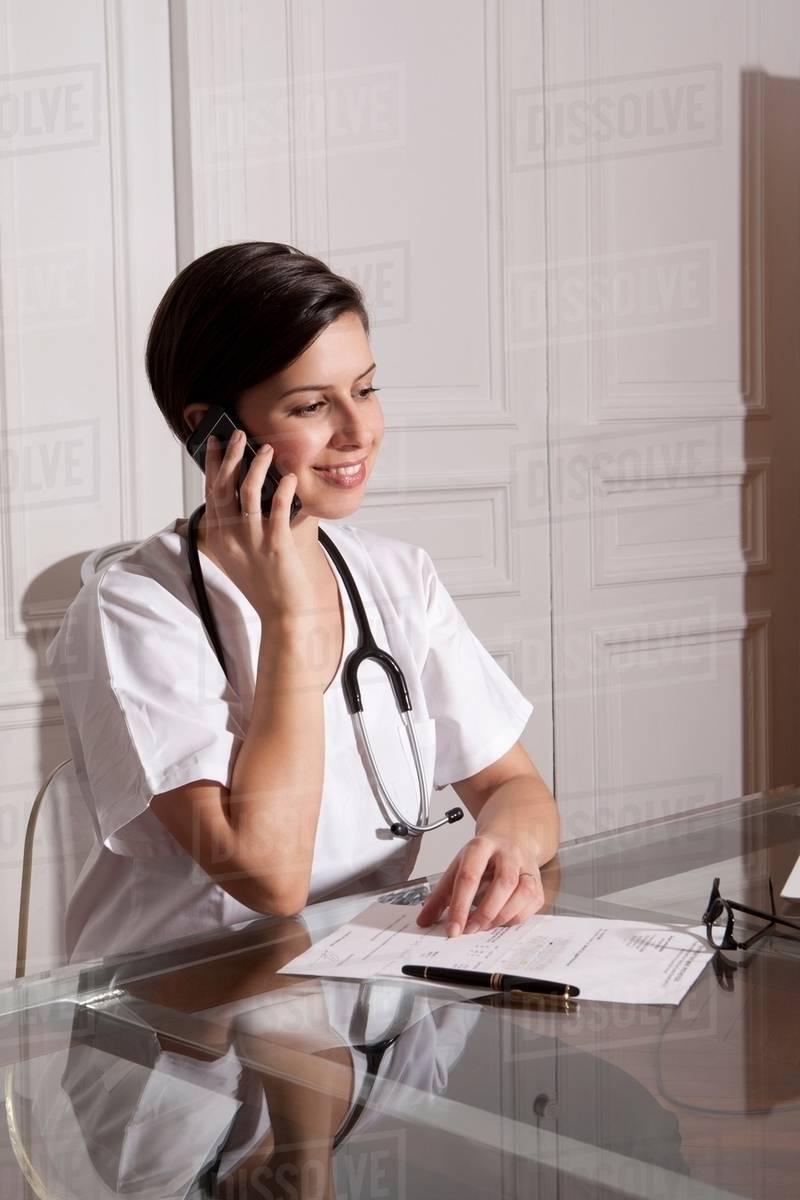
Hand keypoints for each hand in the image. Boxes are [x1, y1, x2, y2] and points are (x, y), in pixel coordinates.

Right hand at [200, 431, 313, 625]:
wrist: (283, 615)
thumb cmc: (264, 585)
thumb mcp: (238, 556)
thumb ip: (233, 529)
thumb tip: (242, 494)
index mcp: (219, 537)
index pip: (211, 492)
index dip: (211, 464)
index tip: (214, 441)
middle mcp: (230, 537)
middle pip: (224, 486)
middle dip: (230, 455)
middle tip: (238, 434)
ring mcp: (251, 541)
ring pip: (247, 492)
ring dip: (256, 466)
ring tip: (266, 449)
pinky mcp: (275, 546)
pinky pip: (277, 509)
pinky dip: (282, 489)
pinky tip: (288, 476)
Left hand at [415, 834, 544, 936]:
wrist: (511, 837)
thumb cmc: (482, 857)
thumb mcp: (458, 866)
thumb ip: (440, 894)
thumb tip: (424, 920)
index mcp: (481, 845)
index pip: (470, 875)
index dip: (460, 905)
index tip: (452, 928)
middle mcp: (508, 853)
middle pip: (503, 882)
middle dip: (485, 911)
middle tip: (470, 930)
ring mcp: (526, 865)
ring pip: (523, 892)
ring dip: (502, 916)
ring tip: (484, 927)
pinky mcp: (538, 881)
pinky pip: (533, 903)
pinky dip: (516, 918)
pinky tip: (501, 921)